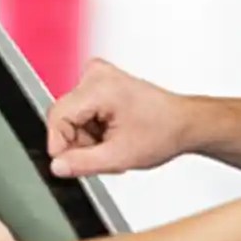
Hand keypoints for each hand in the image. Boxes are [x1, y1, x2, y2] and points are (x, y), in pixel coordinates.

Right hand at [47, 58, 191, 177]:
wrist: (183, 123)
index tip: (70, 162)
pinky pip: (80, 111)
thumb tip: (57, 166)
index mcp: (99, 87)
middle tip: (105, 151)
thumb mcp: (120, 156)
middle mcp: (96, 75)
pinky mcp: (100, 82)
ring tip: (113, 142)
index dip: (60, 146)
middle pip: (64, 118)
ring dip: (87, 137)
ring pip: (71, 117)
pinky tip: (112, 132)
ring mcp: (98, 76)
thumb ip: (82, 163)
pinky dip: (93, 128)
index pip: (57, 117)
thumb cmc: (163, 131)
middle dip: (79, 142)